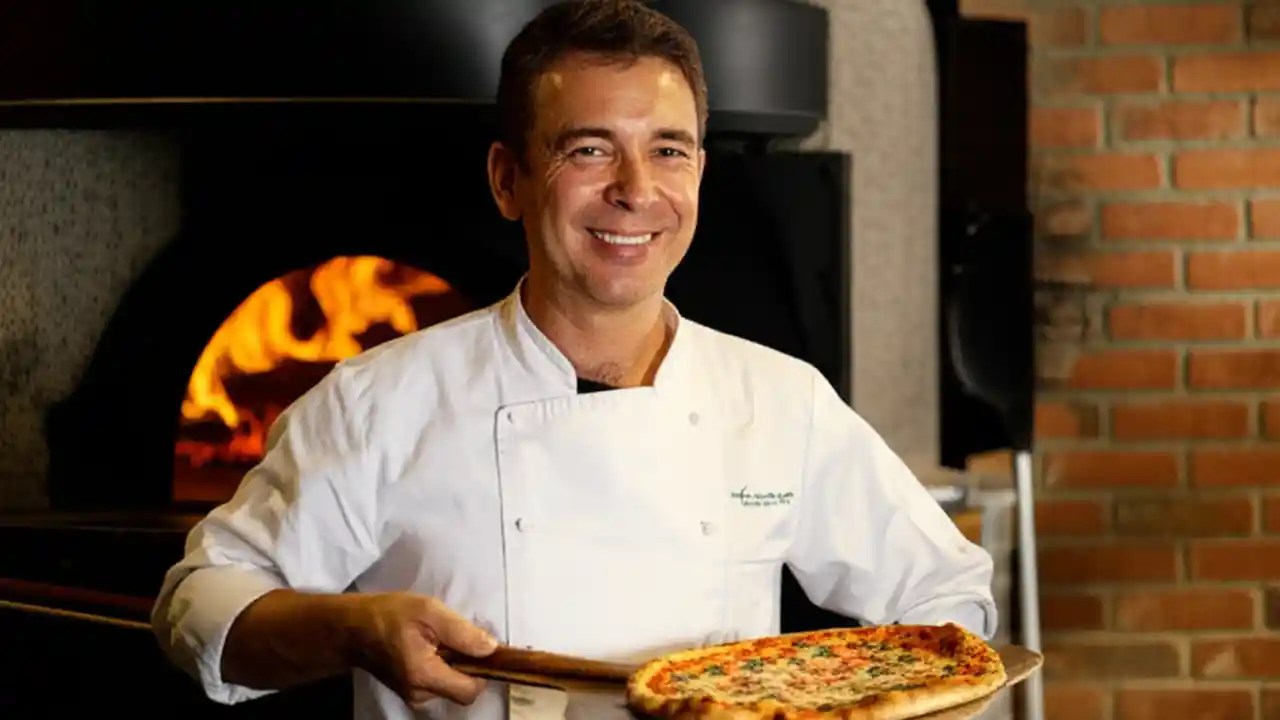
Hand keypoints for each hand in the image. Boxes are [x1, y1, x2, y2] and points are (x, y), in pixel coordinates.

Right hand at [349, 591, 498, 707]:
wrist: (352, 628)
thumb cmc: (389, 614)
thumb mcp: (429, 611)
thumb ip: (462, 632)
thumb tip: (492, 648)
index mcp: (424, 675)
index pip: (471, 690)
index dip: (483, 670)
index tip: (480, 647)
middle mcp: (419, 694)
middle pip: (463, 691)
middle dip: (468, 667)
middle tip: (455, 638)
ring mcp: (413, 695)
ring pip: (451, 687)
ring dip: (454, 666)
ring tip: (437, 639)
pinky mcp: (410, 691)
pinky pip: (438, 684)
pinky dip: (442, 668)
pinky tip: (430, 647)